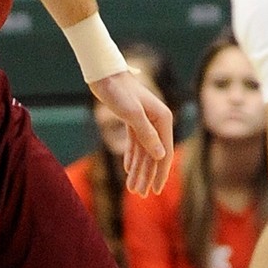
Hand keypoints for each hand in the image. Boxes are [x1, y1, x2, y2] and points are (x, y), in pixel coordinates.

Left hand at [89, 70, 172, 195]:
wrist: (104, 73)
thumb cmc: (118, 90)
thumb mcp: (132, 114)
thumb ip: (146, 135)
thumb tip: (160, 155)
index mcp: (163, 119)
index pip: (164, 152)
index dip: (160, 173)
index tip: (154, 191)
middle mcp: (158, 120)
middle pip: (153, 154)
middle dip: (146, 175)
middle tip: (138, 194)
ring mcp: (145, 120)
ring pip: (143, 150)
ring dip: (138, 169)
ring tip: (132, 188)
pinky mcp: (133, 118)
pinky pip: (135, 143)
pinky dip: (132, 156)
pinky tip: (128, 169)